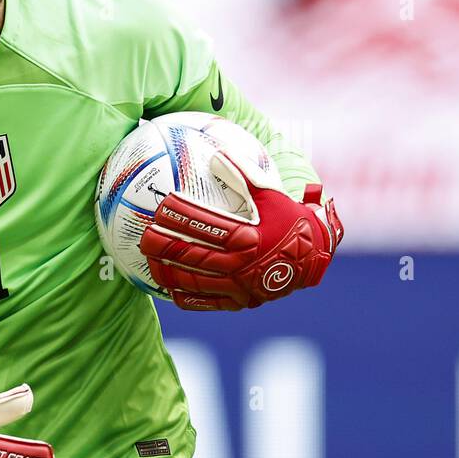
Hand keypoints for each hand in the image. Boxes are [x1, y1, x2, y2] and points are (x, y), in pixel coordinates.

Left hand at [138, 149, 342, 310]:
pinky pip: (207, 302)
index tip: (161, 206)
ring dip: (168, 271)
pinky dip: (186, 297)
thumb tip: (217, 155)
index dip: (181, 216)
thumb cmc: (292, 221)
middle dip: (164, 246)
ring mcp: (239, 288)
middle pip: (193, 256)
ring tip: (149, 261)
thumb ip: (244, 175)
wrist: (315, 258)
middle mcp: (241, 266)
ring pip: (195, 281)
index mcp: (249, 238)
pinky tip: (168, 289)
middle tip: (143, 236)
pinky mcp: (240, 302)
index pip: (206, 226)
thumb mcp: (272, 195)